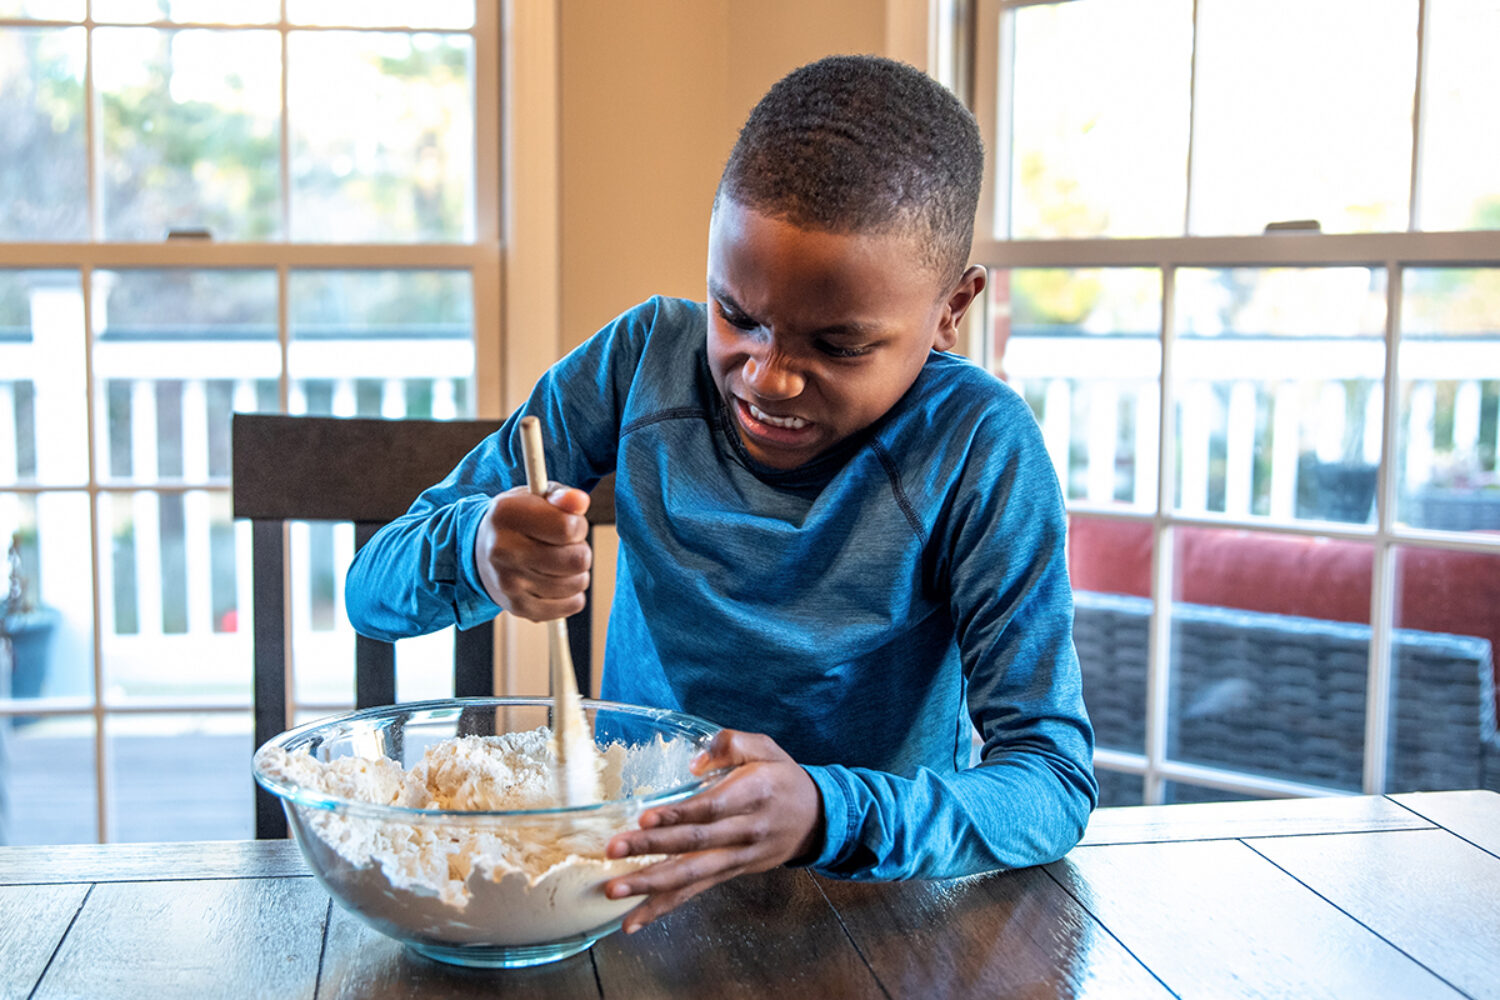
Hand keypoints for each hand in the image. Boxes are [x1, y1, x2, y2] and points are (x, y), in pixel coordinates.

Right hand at [473, 483, 590, 620]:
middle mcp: (502, 550)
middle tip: (567, 546)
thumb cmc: (519, 520)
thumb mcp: (537, 497)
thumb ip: (562, 496)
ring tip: (560, 562)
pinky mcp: (519, 607)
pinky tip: (557, 581)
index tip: (568, 524)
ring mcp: (509, 583)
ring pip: (577, 583)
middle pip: (577, 559)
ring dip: (578, 573)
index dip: (578, 525)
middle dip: (581, 550)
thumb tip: (579, 501)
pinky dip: (573, 594)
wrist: (481, 553)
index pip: (568, 528)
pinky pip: (572, 605)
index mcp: (506, 514)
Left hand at [602, 729, 823, 933]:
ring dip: (651, 885)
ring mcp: (738, 858)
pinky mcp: (731, 874)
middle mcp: (746, 831)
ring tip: (615, 891)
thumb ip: (730, 744)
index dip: (679, 815)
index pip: (712, 808)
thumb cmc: (783, 777)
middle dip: (651, 849)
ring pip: (692, 875)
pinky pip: (694, 892)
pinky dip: (663, 908)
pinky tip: (633, 920)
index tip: (646, 818)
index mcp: (754, 794)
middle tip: (614, 850)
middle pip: (695, 844)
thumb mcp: (765, 747)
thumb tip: (693, 764)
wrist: (817, 818)